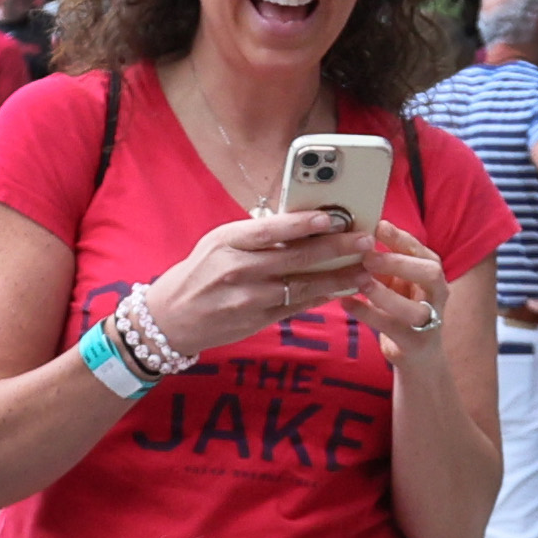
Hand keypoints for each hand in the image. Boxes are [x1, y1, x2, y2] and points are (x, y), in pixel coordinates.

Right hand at [146, 208, 371, 355]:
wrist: (171, 317)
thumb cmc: (201, 271)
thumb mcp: (220, 243)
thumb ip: (258, 235)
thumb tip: (303, 221)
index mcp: (227, 241)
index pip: (271, 230)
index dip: (304, 223)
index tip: (333, 217)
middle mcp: (237, 269)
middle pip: (295, 257)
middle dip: (336, 248)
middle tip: (366, 241)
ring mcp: (248, 298)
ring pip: (302, 285)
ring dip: (338, 277)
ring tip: (365, 270)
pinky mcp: (257, 320)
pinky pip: (297, 306)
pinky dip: (322, 297)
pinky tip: (343, 289)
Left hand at [345, 219, 448, 369]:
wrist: (419, 352)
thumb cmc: (403, 307)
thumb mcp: (398, 281)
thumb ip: (385, 261)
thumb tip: (356, 234)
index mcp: (432, 275)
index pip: (423, 251)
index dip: (402, 238)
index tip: (379, 226)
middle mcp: (437, 295)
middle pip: (430, 274)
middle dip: (399, 263)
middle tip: (368, 257)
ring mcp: (429, 321)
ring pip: (414, 308)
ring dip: (386, 294)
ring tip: (360, 282)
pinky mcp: (415, 343)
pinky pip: (391, 328)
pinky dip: (367, 314)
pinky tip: (346, 302)